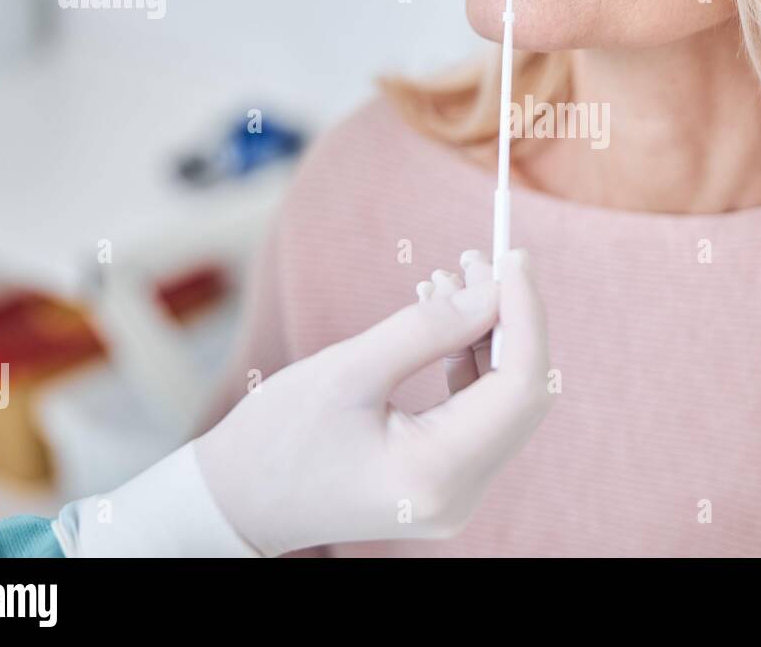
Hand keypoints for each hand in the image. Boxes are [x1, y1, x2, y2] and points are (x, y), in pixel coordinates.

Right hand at [192, 247, 550, 556]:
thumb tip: (493, 291)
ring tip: (452, 277)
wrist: (235, 503)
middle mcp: (458, 495)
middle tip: (481, 257)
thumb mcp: (348, 371)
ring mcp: (453, 494)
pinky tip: (443, 316)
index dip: (524, 315)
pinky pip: (477, 413)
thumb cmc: (276, 440)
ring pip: (501, 400)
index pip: (519, 387)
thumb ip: (427, 329)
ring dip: (485, 334)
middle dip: (506, 319)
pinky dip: (466, 360)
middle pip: (519, 395)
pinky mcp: (442, 481)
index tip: (513, 256)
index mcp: (436, 474)